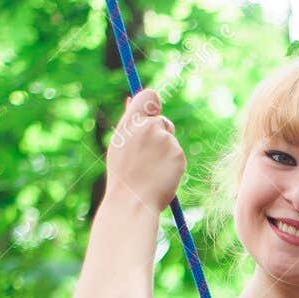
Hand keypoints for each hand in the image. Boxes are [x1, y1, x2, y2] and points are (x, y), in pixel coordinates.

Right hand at [107, 88, 184, 208]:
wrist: (133, 201)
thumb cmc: (123, 174)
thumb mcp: (120, 144)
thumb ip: (130, 123)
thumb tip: (133, 100)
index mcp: (130, 123)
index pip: (148, 96)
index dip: (152, 104)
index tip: (152, 113)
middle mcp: (148, 127)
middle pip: (163, 121)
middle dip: (160, 134)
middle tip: (147, 156)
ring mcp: (165, 140)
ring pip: (171, 140)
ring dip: (165, 151)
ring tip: (151, 169)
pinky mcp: (178, 154)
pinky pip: (178, 155)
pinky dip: (173, 164)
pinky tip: (161, 175)